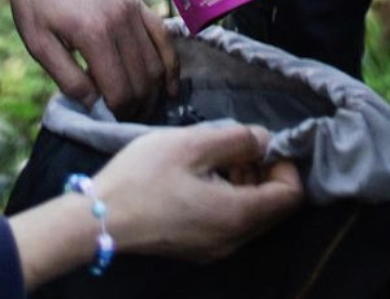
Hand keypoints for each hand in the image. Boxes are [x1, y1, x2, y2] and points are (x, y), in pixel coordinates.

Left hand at [0, 0, 177, 114]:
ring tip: (139, 109)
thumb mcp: (37, 43)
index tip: (105, 122)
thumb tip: (94, 104)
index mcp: (93, 32)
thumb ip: (67, 78)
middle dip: (135, 107)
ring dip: (152, 91)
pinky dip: (170, 63)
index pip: (119, 89)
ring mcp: (133, 7)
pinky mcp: (136, 0)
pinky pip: (163, 35)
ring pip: (156, 61)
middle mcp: (120, 19)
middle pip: (142, 78)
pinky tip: (170, 85)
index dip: (116, 113)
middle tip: (121, 121)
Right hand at [97, 123, 303, 258]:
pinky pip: (232, 223)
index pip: (291, 195)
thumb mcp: (193, 144)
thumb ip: (236, 140)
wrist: (98, 219)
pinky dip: (230, 197)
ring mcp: (215, 250)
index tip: (261, 142)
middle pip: (275, 208)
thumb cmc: (145, 177)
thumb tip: (266, 140)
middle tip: (237, 147)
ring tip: (217, 157)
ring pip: (254, 216)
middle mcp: (233, 241)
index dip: (285, 163)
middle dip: (265, 173)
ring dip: (247, 184)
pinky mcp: (198, 249)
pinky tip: (202, 177)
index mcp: (236, 216)